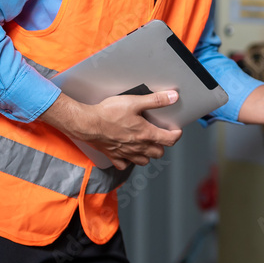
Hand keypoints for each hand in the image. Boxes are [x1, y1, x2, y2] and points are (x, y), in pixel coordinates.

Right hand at [40, 91, 182, 170]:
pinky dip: (128, 162)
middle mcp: (138, 147)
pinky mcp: (113, 156)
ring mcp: (126, 153)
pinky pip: (124, 165)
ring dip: (147, 155)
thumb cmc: (109, 113)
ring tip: (146, 145)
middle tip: (160, 136)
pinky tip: (128, 154)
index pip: (170, 140)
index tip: (176, 130)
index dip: (176, 135)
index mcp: (146, 134)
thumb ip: (156, 100)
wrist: (86, 123)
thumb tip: (173, 97)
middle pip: (158, 153)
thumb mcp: (135, 102)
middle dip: (162, 145)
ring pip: (144, 161)